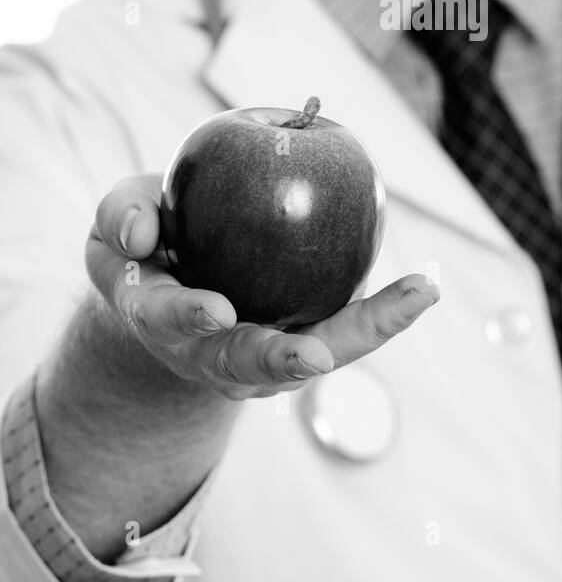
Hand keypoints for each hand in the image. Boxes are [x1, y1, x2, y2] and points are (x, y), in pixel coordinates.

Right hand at [86, 174, 438, 400]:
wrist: (171, 288)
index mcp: (163, 320)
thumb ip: (120, 217)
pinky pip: (349, 331)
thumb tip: (140, 232)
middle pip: (249, 364)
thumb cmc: (143, 248)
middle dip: (281, 362)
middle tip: (314, 360)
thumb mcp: (115, 226)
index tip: (214, 309)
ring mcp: (265, 358)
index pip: (169, 321)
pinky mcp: (306, 343)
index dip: (189, 316)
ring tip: (413, 301)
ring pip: (316, 355)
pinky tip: (426, 288)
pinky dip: (386, 316)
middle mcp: (215, 353)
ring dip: (365, 334)